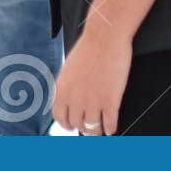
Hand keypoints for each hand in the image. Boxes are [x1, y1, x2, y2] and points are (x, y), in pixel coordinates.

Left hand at [52, 21, 130, 135]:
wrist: (105, 38)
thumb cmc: (89, 48)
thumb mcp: (69, 68)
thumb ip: (68, 86)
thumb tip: (70, 99)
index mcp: (62, 89)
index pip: (60, 117)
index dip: (66, 124)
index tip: (72, 126)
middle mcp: (75, 98)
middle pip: (77, 125)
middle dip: (83, 128)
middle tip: (89, 129)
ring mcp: (93, 101)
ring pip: (93, 128)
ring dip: (97, 132)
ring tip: (100, 132)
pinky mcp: (110, 101)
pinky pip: (109, 123)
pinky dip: (110, 129)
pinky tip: (111, 129)